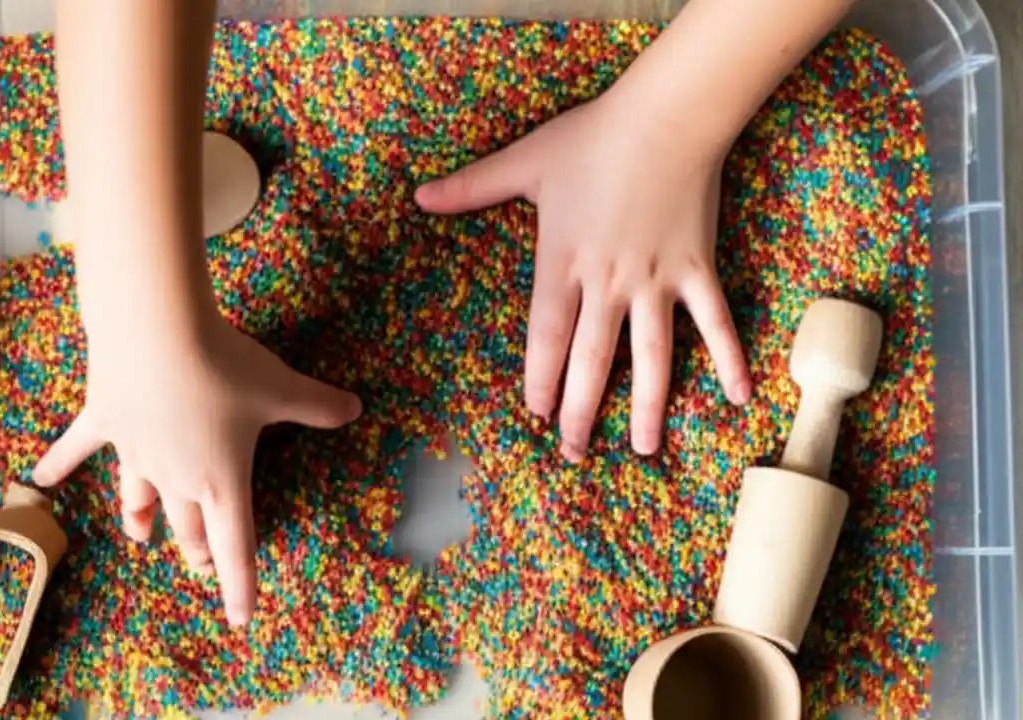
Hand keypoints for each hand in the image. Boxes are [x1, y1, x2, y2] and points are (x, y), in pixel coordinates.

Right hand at [32, 311, 360, 626]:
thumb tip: (355, 408)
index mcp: (220, 481)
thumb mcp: (280, 387)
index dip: (240, 586)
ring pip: (138, 498)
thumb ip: (318, 404)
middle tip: (200, 562)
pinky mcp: (104, 422)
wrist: (157, 332)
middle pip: (187, 527)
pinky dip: (58, 464)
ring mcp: (135, 452)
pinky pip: (77, 449)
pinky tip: (38, 476)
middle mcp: (175, 477)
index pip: (235, 547)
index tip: (240, 619)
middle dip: (196, 548)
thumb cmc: (223, 366)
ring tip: (139, 534)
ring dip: (140, 519)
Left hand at [416, 86, 750, 458]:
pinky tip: (739, 397)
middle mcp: (609, 282)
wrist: (666, 114)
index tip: (537, 415)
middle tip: (576, 453)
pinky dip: (730, 358)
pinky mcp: (698, 269)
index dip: (541, 381)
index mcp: (562, 262)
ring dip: (648, 406)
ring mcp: (657, 280)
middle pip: (593, 362)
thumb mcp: (523, 162)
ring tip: (646, 449)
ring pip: (653, 356)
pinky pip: (716, 322)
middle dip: (582, 412)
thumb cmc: (592, 137)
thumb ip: (471, 187)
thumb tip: (418, 196)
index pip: (547, 338)